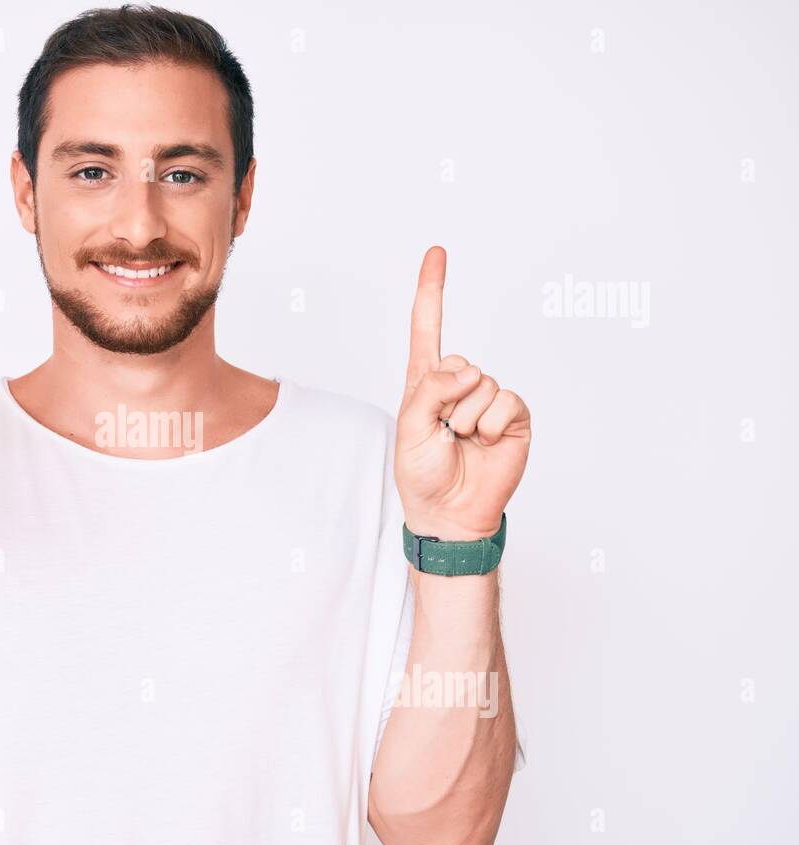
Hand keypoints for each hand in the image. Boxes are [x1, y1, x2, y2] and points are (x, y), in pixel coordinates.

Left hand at [394, 247, 530, 540]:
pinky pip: (506, 401)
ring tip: (463, 443)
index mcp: (426, 382)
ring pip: (482, 383)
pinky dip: (492, 425)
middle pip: (458, 361)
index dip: (432, 291)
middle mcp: (459, 385)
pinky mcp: (514, 416)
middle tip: (444, 433)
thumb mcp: (410, 427)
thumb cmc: (423, 473)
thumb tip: (470, 370)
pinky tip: (486, 443)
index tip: (436, 253)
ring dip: (468, 418)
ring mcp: (488, 399)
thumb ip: (430, 390)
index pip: (427, 328)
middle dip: (447, 399)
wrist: (450, 512)